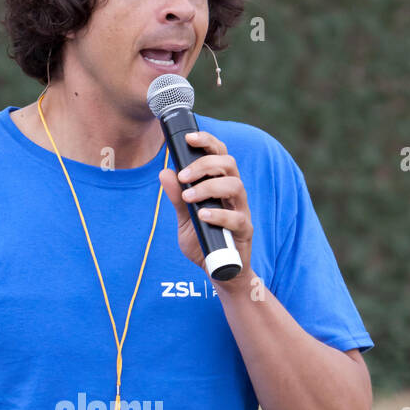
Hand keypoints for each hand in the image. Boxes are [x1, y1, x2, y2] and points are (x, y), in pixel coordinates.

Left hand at [157, 130, 253, 279]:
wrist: (218, 271)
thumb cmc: (204, 241)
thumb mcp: (184, 219)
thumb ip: (176, 198)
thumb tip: (164, 173)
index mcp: (220, 185)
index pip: (218, 154)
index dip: (207, 141)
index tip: (188, 138)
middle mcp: (233, 194)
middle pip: (228, 164)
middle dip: (204, 164)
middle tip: (183, 176)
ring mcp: (241, 211)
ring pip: (235, 186)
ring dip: (209, 187)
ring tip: (189, 197)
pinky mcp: (245, 231)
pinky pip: (237, 218)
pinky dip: (218, 214)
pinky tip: (202, 216)